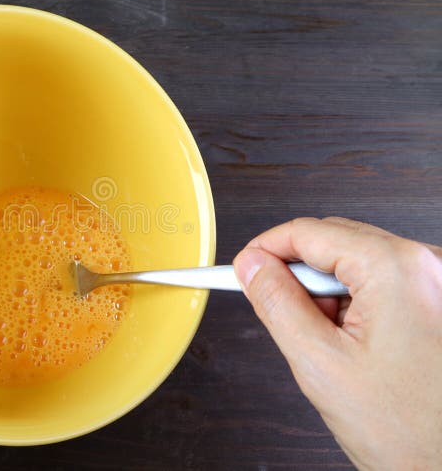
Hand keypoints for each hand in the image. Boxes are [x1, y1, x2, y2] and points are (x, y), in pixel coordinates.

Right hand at [234, 217, 441, 468]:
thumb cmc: (413, 432)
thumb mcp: (319, 363)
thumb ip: (275, 303)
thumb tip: (251, 267)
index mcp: (396, 269)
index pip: (309, 232)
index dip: (265, 249)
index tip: (242, 268)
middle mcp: (426, 266)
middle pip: (334, 242)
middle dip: (296, 274)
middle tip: (273, 308)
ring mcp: (436, 285)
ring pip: (357, 264)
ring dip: (327, 294)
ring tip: (327, 344)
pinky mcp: (438, 304)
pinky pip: (383, 283)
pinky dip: (355, 304)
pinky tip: (353, 344)